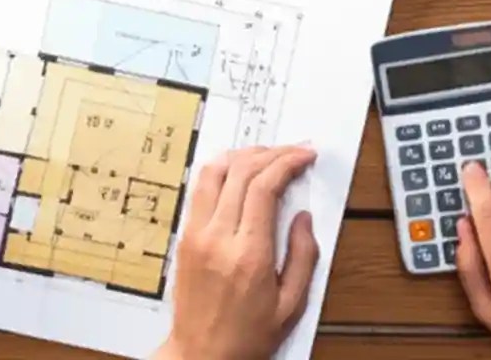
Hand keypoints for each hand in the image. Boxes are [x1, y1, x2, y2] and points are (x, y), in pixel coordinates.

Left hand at [154, 145, 319, 359]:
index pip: (264, 187)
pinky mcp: (184, 238)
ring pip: (214, 172)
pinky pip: (200, 190)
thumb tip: (303, 218)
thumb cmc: (246, 336)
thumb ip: (303, 256)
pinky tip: (239, 171)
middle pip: (241, 171)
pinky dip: (222, 170)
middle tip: (293, 151)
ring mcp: (195, 235)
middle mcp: (217, 238)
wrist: (200, 356)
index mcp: (248, 255)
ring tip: (266, 153)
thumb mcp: (291, 304)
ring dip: (242, 154)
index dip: (288, 162)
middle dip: (272, 153)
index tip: (305, 156)